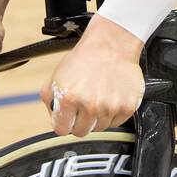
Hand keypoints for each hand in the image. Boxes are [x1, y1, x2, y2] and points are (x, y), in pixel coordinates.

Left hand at [41, 15, 144, 136]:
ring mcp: (110, 107)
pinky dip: (112, 114)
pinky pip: (116, 123)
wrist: (111, 45)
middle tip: (84, 105)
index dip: (63, 122)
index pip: (61, 129)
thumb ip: (50, 102)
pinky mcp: (127, 107)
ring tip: (98, 97)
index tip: (68, 116)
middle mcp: (90, 105)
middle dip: (79, 121)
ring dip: (97, 117)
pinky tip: (109, 97)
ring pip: (99, 128)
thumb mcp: (55, 77)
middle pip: (81, 131)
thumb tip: (55, 118)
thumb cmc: (84, 59)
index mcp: (68, 99)